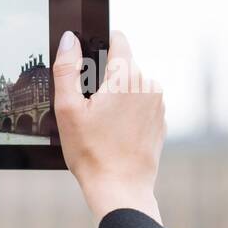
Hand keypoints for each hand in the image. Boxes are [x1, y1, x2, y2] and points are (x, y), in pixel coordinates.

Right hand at [52, 29, 164, 223]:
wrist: (120, 188)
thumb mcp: (67, 109)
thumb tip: (69, 39)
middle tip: (90, 106)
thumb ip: (66, 68)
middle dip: (106, 77)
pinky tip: (116, 132)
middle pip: (124, 64)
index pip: (119, 39)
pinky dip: (130, 110)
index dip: (101, 44)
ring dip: (119, 94)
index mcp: (126, 77)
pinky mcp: (161, 120)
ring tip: (103, 122)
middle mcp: (148, 85)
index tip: (88, 64)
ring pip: (134, 84)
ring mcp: (158, 103)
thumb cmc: (91, 153)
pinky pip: (142, 103)